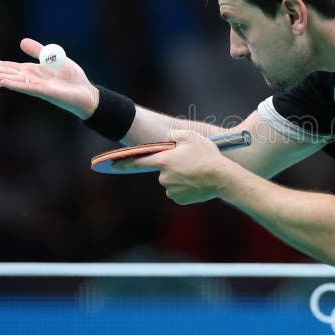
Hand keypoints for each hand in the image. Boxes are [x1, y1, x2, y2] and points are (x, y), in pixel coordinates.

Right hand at [0, 38, 99, 118]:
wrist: (85, 92)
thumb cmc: (70, 77)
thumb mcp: (54, 58)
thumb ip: (38, 51)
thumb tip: (21, 41)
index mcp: (31, 71)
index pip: (7, 66)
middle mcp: (30, 79)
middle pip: (5, 72)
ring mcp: (36, 86)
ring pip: (13, 80)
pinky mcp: (45, 92)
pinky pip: (27, 87)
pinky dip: (15, 84)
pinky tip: (3, 82)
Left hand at [118, 130, 233, 204]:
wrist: (221, 177)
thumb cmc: (206, 155)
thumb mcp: (191, 137)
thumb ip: (174, 135)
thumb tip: (167, 138)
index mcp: (163, 160)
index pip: (138, 161)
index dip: (124, 162)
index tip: (112, 165)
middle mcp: (163, 177)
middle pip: (162, 170)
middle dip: (172, 167)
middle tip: (190, 162)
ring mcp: (171, 190)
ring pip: (171, 182)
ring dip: (180, 177)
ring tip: (196, 172)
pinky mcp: (180, 199)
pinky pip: (179, 192)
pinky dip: (185, 187)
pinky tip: (197, 182)